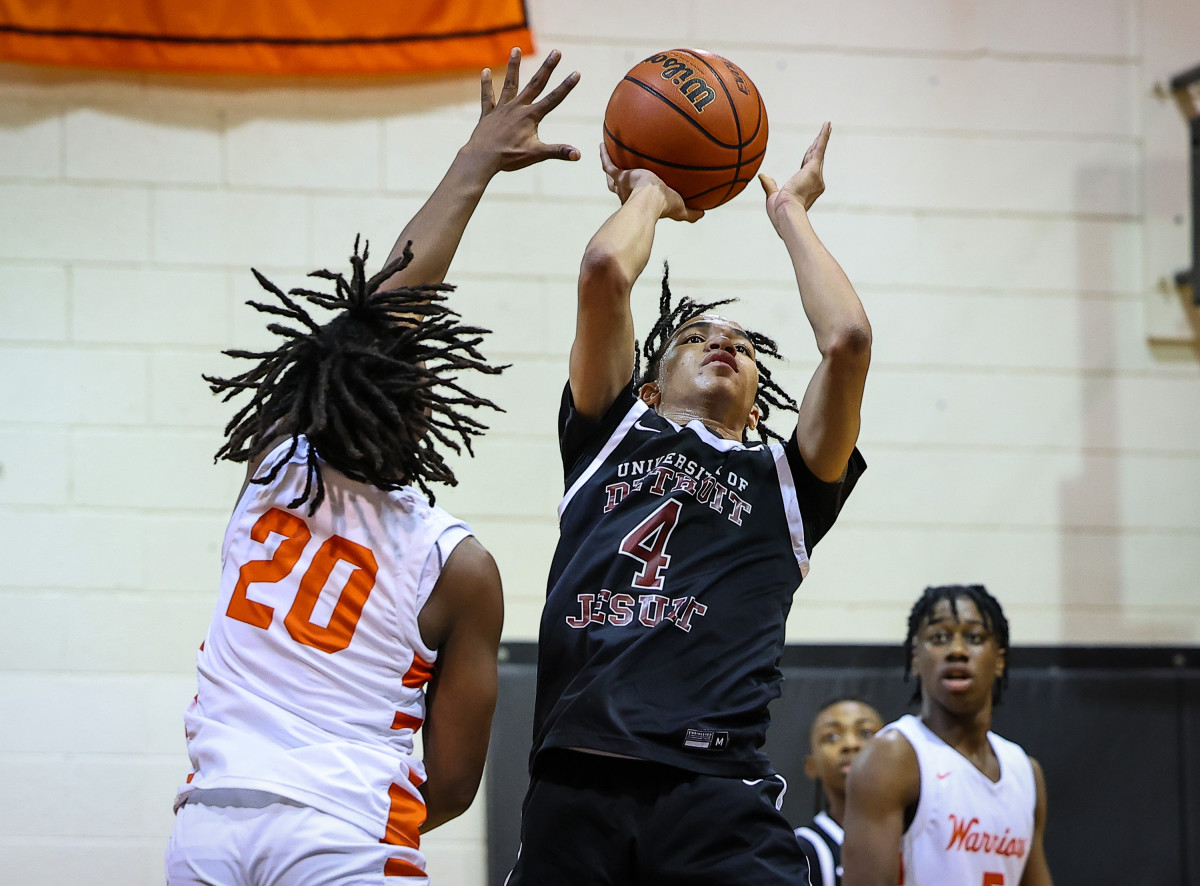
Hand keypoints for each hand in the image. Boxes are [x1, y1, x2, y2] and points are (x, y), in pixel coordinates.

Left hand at [464, 48, 579, 173]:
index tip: (576, 73)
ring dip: (513, 66)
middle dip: (547, 68)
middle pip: (535, 84)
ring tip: (515, 49)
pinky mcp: (488, 114)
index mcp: (531, 116)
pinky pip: (488, 97)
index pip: (553, 99)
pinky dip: (486, 84)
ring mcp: (502, 109)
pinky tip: (485, 71)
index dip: (566, 86)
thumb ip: (558, 152)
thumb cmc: (509, 157)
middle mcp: (517, 108)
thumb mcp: (537, 155)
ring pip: (510, 84)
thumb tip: (578, 155)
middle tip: (557, 52)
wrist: (482, 158)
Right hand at [600, 143, 703, 222]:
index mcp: (641, 201)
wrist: (650, 201)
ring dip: (609, 163)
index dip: (636, 196)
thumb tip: (703, 213)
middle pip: (619, 187)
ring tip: (607, 151)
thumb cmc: (664, 207)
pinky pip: (608, 164)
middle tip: (621, 172)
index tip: (640, 190)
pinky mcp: (620, 175)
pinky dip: (604, 155)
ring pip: (612, 173)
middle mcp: (628, 193)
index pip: (637, 198)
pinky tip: (602, 144)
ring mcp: (623, 183)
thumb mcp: (680, 210)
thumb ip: (691, 213)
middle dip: (619, 181)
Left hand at [759, 121, 830, 223]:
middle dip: (818, 145)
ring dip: (823, 137)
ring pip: (819, 152)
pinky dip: (823, 136)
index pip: (806, 168)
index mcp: (805, 187)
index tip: (810, 151)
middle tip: (824, 132)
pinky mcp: (814, 168)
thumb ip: (769, 185)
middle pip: (815, 158)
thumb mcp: (773, 195)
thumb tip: (762, 176)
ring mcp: (816, 175)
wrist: (785, 213)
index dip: (808, 158)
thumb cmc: (779, 210)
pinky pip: (820, 148)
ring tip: (828, 125)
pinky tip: (827, 125)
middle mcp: (815, 182)